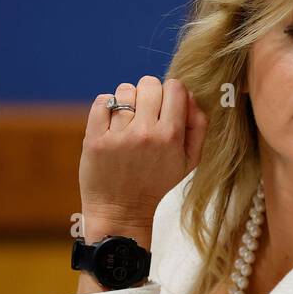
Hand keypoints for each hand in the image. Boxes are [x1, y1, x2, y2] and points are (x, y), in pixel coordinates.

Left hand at [78, 77, 207, 241]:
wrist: (121, 209)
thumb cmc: (157, 182)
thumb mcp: (189, 161)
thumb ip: (198, 126)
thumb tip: (190, 95)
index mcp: (171, 137)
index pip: (175, 87)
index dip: (171, 93)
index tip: (165, 107)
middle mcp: (145, 134)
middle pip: (150, 84)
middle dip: (149, 94)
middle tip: (145, 113)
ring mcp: (118, 136)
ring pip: (125, 90)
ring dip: (127, 102)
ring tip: (127, 122)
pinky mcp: (94, 139)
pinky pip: (102, 101)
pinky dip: (106, 107)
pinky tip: (111, 123)